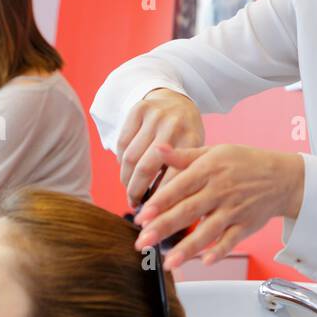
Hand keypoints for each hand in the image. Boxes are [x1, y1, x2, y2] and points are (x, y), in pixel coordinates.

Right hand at [116, 89, 205, 206]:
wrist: (176, 99)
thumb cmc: (186, 134)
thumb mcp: (195, 152)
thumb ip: (184, 175)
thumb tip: (168, 214)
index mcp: (192, 139)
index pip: (173, 176)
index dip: (161, 200)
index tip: (154, 217)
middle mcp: (173, 126)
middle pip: (145, 168)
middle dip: (136, 193)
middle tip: (135, 208)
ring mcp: (155, 116)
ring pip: (130, 158)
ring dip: (126, 180)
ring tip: (130, 193)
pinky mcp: (138, 110)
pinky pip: (122, 144)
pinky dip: (121, 162)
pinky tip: (126, 172)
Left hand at [132, 143, 304, 270]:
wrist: (283, 177)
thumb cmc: (246, 163)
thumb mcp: (215, 152)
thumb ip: (184, 155)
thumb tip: (157, 150)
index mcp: (209, 170)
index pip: (180, 187)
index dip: (159, 203)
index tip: (141, 216)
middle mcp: (221, 190)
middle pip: (188, 211)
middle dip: (163, 228)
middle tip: (143, 242)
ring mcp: (234, 210)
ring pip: (208, 231)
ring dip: (187, 248)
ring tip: (168, 262)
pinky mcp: (246, 225)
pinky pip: (231, 240)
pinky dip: (219, 251)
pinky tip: (205, 261)